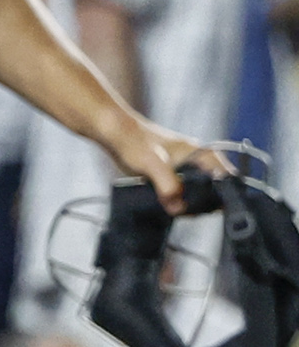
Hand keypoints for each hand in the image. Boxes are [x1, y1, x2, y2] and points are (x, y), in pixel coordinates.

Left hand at [104, 115, 232, 214]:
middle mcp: (202, 162)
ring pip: (201, 194)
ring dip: (191, 204)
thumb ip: (168, 185)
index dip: (224, 197)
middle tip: (185, 210)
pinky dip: (181, 201)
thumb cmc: (135, 143)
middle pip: (217, 191)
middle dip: (204, 204)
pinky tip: (169, 205)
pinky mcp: (177, 175)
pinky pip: (187, 193)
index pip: (229, 180)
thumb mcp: (153, 165)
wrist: (116, 135)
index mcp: (205, 155)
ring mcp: (190, 169)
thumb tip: (178, 208)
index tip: (207, 209)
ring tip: (174, 207)